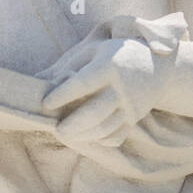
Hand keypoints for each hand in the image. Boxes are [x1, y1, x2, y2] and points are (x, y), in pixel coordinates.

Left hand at [43, 37, 167, 145]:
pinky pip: (117, 136)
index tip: (46, 103)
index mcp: (109, 66)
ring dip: (84, 135)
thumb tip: (35, 81)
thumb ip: (66, 66)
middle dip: (73, 125)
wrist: (157, 64)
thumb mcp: (92, 51)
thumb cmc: (114, 55)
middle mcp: (122, 87)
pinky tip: (88, 136)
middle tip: (56, 130)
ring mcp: (131, 105)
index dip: (63, 94)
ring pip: (106, 127)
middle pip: (95, 112)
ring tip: (67, 134)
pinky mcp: (135, 118)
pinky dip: (101, 140)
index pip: (83, 83)